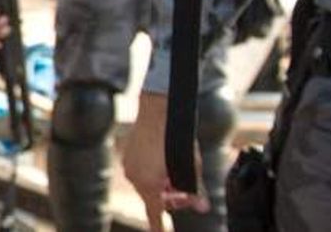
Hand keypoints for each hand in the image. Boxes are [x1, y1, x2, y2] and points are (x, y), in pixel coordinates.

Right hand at [122, 93, 208, 231]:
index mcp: (149, 185)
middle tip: (185, 189)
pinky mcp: (127, 155)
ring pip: (147, 184)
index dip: (158, 227)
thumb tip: (203, 207)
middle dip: (169, 197)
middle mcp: (134, 177)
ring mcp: (128, 165)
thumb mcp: (191, 167)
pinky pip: (141, 171)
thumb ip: (196, 191)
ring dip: (161, 183)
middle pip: (153, 198)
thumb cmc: (174, 138)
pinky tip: (163, 159)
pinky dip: (152, 172)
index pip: (154, 214)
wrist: (157, 111)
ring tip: (174, 170)